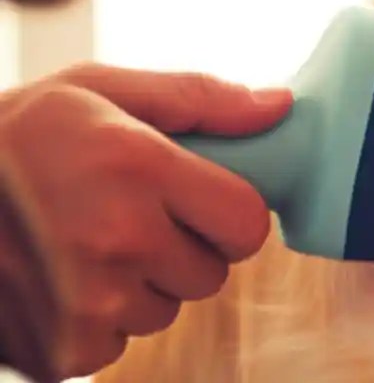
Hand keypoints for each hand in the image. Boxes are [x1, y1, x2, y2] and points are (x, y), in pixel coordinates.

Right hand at [0, 64, 291, 378]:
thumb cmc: (14, 136)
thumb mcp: (96, 89)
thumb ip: (197, 98)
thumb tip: (279, 106)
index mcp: (136, 166)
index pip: (248, 224)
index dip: (229, 212)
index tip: (196, 198)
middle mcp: (116, 239)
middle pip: (213, 273)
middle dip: (183, 248)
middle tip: (126, 215)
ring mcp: (86, 304)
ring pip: (165, 310)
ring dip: (139, 285)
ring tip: (81, 243)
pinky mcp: (62, 352)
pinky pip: (118, 345)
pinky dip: (96, 322)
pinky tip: (57, 280)